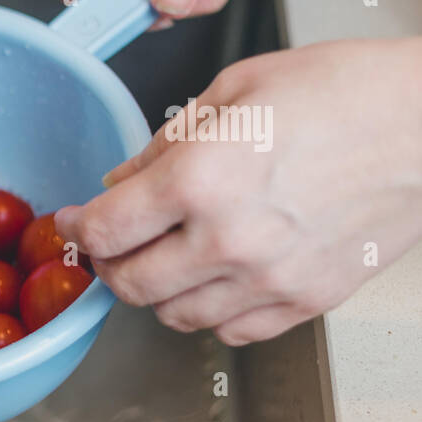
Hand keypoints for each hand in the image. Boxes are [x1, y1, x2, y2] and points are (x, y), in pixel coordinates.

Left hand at [54, 39, 421, 344]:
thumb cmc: (349, 92)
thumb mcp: (235, 89)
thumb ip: (164, 143)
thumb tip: (120, 181)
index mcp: (201, 179)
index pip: (104, 231)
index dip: (76, 229)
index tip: (72, 222)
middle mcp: (229, 239)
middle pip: (129, 284)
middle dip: (107, 264)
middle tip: (109, 245)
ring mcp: (270, 277)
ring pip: (174, 316)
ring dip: (154, 292)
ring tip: (162, 259)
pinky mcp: (307, 300)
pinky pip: (231, 331)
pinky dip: (208, 312)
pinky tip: (213, 280)